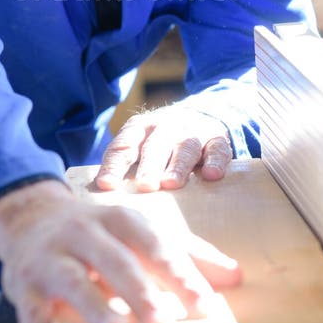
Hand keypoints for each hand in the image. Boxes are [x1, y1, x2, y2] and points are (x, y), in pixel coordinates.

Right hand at [0, 179, 240, 322]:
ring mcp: (51, 257)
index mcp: (118, 218)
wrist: (29, 217)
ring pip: (72, 279)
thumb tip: (236, 277)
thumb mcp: (138, 232)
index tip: (205, 304)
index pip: (152, 241)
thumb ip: (185, 252)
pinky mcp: (23, 284)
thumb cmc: (99, 232)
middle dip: (138, 287)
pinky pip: (29, 313)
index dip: (178, 270)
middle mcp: (83, 231)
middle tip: (163, 321)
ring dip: (93, 305)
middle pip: (114, 258)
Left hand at [95, 105, 232, 191]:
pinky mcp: (217, 138)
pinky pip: (218, 148)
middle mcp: (166, 125)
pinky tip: (211, 175)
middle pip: (155, 144)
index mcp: (140, 128)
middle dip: (149, 165)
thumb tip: (104, 206)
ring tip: (172, 184)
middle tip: (145, 186)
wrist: (199, 116)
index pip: (124, 145)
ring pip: (185, 146)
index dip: (114, 165)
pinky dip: (215, 160)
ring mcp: (193, 131)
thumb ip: (125, 169)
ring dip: (179, 165)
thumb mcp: (140, 147)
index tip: (106, 185)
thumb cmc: (160, 145)